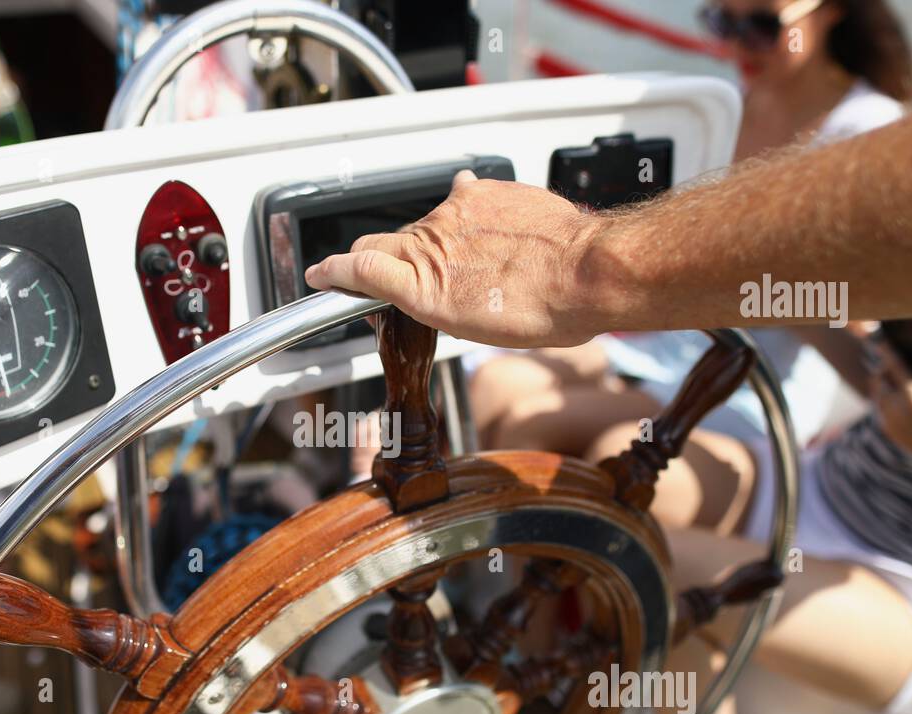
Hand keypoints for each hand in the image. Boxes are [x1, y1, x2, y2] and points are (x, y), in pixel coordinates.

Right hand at [304, 171, 604, 347]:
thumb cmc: (539, 308)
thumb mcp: (463, 323)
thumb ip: (420, 295)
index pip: (361, 264)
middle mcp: (433, 236)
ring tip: (482, 270)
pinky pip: (468, 201)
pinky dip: (475, 221)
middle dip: (399, 263)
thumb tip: (396, 282)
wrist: (589, 275)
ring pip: (434, 225)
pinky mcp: (489, 191)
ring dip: (445, 244)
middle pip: (395, 243)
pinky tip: (498, 242)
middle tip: (424, 287)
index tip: (322, 274)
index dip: (337, 271)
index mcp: (421, 274)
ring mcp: (461, 209)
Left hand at [871, 347, 911, 500]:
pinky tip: (893, 394)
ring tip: (890, 376)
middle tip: (890, 361)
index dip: (887, 352)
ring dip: (881, 384)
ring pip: (877, 395)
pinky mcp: (889, 433)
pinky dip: (883, 399)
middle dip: (884, 369)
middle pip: (880, 380)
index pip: (894, 367)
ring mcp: (890, 422)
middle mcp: (898, 409)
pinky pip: (879, 410)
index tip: (881, 341)